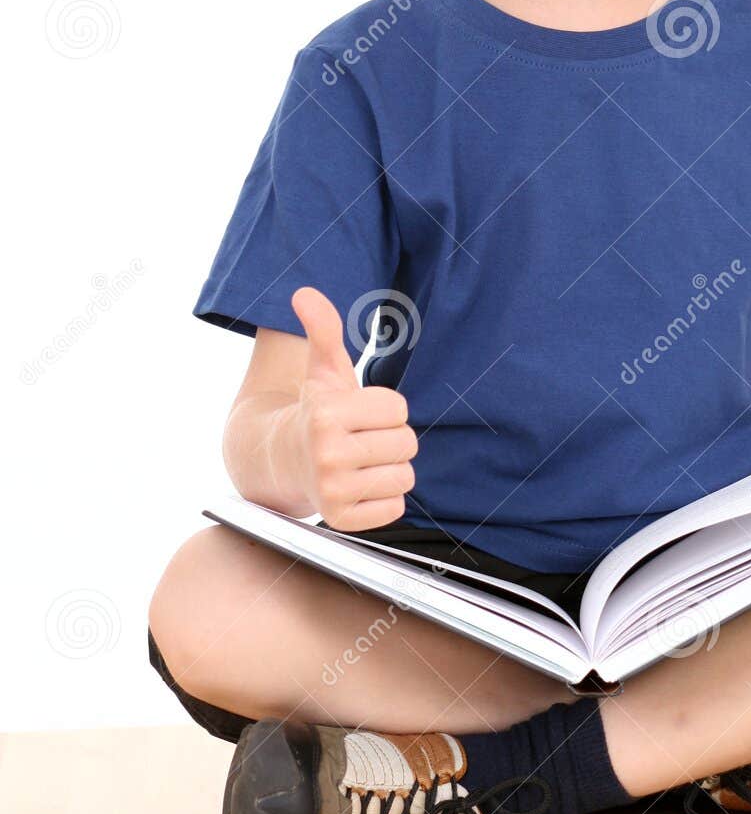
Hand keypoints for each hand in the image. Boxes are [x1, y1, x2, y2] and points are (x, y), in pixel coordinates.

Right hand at [290, 285, 417, 531]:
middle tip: (361, 439)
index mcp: (327, 415)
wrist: (280, 463)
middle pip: (407, 443)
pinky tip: (359, 486)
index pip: (399, 409)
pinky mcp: (342, 521)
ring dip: (390, 468)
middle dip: (390, 438)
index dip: (384, 409)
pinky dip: (384, 498)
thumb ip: (321, 329)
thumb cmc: (315, 411)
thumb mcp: (321, 370)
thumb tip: (304, 292)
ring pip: (405, 476)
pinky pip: (396, 507)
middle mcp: (327, 455)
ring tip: (361, 462)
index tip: (359, 414)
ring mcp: (333, 492)